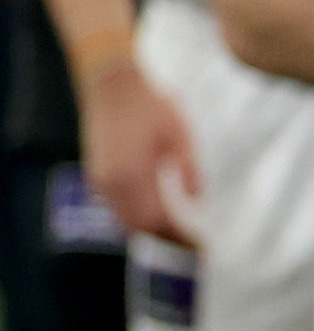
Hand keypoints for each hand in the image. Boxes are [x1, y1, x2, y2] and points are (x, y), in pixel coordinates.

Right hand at [77, 57, 198, 248]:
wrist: (112, 86)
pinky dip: (135, 216)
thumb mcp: (179, 136)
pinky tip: (156, 214)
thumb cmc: (150, 107)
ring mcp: (100, 179)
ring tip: (177, 233)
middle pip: (137, 226)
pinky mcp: (96, 174)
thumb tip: (197, 200)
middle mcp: (112, 183)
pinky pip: (115, 207)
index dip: (177, 236)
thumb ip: (189, 170)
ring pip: (123, 220)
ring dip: (148, 230)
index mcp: (134, 175)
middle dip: (163, 239)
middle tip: (191, 244)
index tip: (199, 244)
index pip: (156, 220)